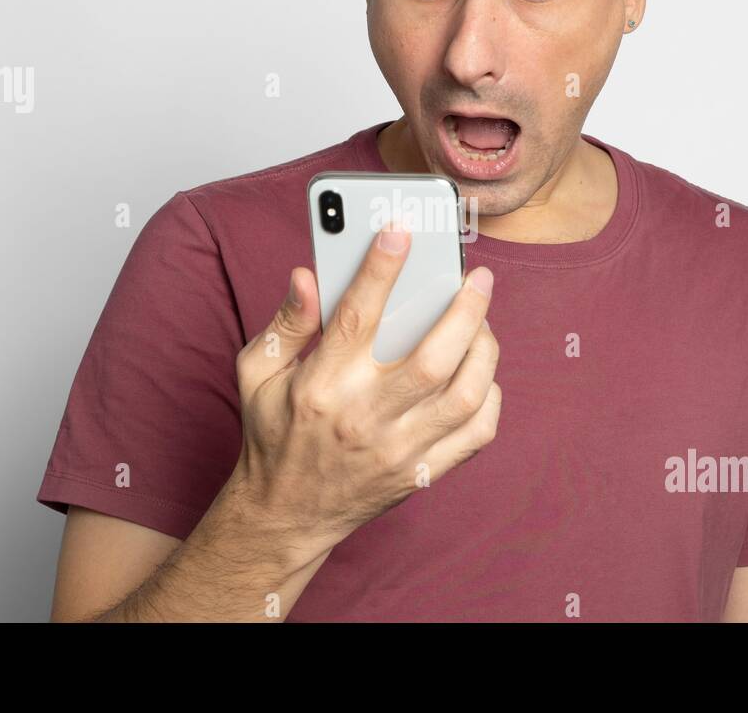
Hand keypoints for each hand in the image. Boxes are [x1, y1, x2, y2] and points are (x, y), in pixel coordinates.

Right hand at [230, 221, 500, 557]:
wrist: (284, 517)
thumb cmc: (273, 435)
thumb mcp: (257, 374)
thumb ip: (285, 323)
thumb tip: (308, 275)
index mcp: (319, 387)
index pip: (356, 318)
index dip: (380, 268)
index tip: (401, 231)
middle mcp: (362, 418)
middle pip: (431, 358)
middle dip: (465, 310)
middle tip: (478, 278)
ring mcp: (397, 450)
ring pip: (464, 395)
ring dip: (485, 351)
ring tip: (482, 323)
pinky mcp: (421, 473)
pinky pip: (477, 434)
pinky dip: (490, 398)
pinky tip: (482, 373)